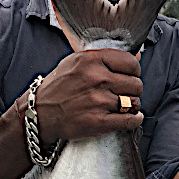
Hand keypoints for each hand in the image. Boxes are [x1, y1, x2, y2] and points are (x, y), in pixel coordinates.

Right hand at [27, 49, 143, 147]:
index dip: (134, 70)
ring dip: (132, 106)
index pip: (131, 62)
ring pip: (134, 102)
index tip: (129, 76)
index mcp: (91, 60)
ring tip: (123, 106)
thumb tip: (138, 55)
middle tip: (123, 93)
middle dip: (132, 90)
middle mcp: (96, 79)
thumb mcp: (77, 62)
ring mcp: (98, 101)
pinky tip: (132, 118)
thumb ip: (105, 58)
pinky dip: (134, 120)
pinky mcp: (99, 122)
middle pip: (136, 84)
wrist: (40, 113)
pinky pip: (130, 120)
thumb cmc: (60, 87)